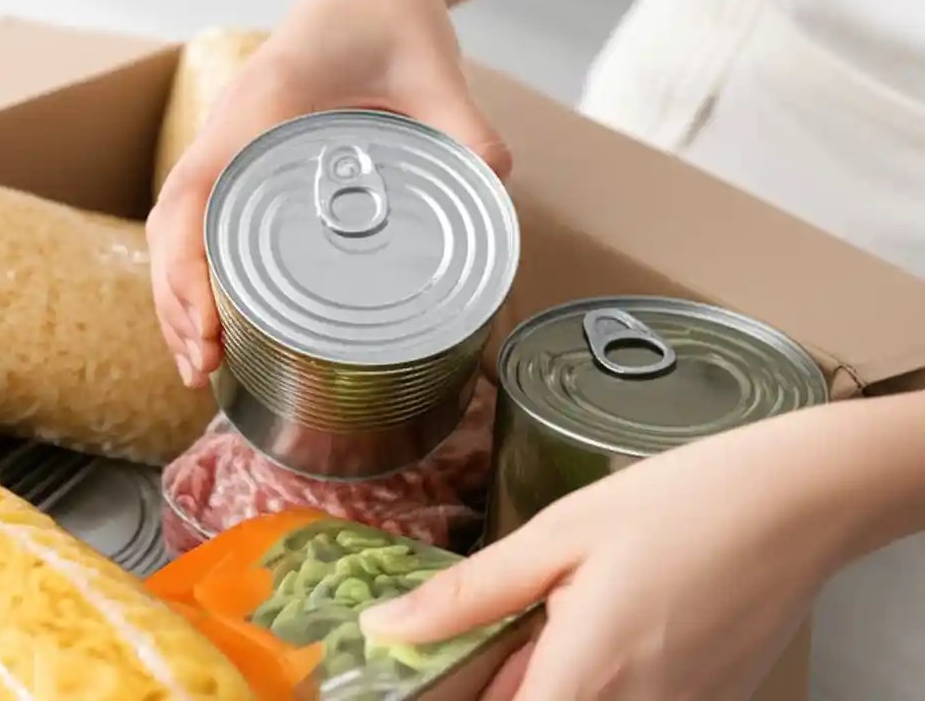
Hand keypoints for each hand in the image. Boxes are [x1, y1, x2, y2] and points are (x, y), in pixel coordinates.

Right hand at [146, 0, 509, 387]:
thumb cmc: (384, 13)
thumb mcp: (432, 67)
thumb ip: (465, 126)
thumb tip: (492, 187)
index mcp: (259, 111)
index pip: (193, 197)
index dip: (186, 270)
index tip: (207, 327)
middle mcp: (229, 130)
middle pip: (171, 227)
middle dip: (175, 303)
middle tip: (201, 366)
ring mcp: (229, 145)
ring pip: (176, 228)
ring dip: (176, 296)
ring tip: (198, 362)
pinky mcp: (243, 158)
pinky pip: (199, 219)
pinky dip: (195, 272)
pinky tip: (213, 316)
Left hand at [358, 404, 870, 700]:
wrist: (798, 501)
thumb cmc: (680, 504)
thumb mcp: (558, 535)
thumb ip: (468, 595)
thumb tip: (384, 626)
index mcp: (585, 679)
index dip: (459, 695)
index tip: (452, 667)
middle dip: (505, 679)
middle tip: (520, 615)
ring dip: (553, 674)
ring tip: (575, 607)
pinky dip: (601, 674)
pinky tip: (617, 618)